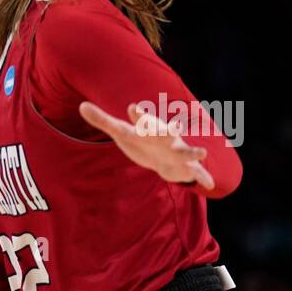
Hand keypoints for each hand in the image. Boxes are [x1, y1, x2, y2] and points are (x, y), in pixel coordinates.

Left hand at [79, 101, 213, 189]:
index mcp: (150, 129)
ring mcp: (177, 151)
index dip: (138, 116)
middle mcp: (165, 138)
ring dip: (194, 152)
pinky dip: (203, 177)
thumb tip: (81, 105)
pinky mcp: (185, 166)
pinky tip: (209, 185)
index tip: (131, 109)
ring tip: (202, 153)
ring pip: (187, 151)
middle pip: (167, 134)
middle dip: (171, 129)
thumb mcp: (122, 132)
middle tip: (176, 125)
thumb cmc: (141, 140)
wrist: (163, 156)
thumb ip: (103, 120)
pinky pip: (196, 171)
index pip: (142, 121)